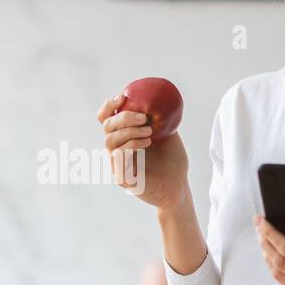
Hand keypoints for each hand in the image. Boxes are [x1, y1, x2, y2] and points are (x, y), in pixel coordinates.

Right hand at [96, 92, 189, 210]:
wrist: (178, 187)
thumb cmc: (172, 161)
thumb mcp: (167, 134)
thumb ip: (160, 118)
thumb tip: (160, 98)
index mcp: (123, 137)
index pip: (106, 118)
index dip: (109, 106)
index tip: (122, 97)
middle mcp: (116, 149)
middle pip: (107, 126)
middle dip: (123, 118)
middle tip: (143, 117)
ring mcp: (117, 164)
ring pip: (110, 141)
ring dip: (129, 132)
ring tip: (149, 132)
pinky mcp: (122, 178)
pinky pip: (117, 159)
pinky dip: (129, 147)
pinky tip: (146, 143)